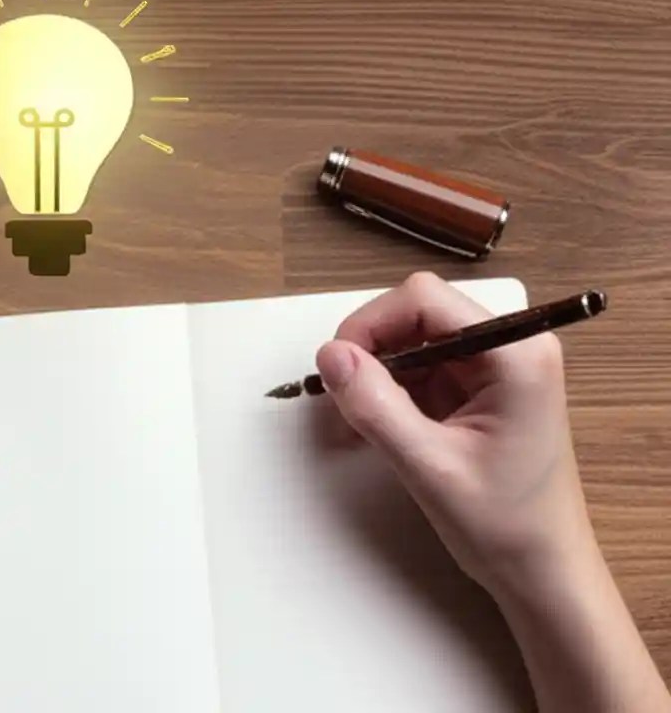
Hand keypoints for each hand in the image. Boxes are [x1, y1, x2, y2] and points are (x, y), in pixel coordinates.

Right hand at [314, 272, 585, 592]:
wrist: (543, 571)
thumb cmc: (504, 525)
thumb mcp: (428, 464)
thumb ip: (375, 405)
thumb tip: (330, 355)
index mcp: (516, 354)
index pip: (425, 300)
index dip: (371, 325)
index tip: (339, 367)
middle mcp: (512, 347)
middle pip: (418, 315)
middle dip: (372, 352)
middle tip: (344, 401)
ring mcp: (498, 367)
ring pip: (415, 342)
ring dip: (378, 375)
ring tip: (357, 423)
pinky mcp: (483, 389)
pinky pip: (424, 370)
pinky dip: (393, 393)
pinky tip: (378, 427)